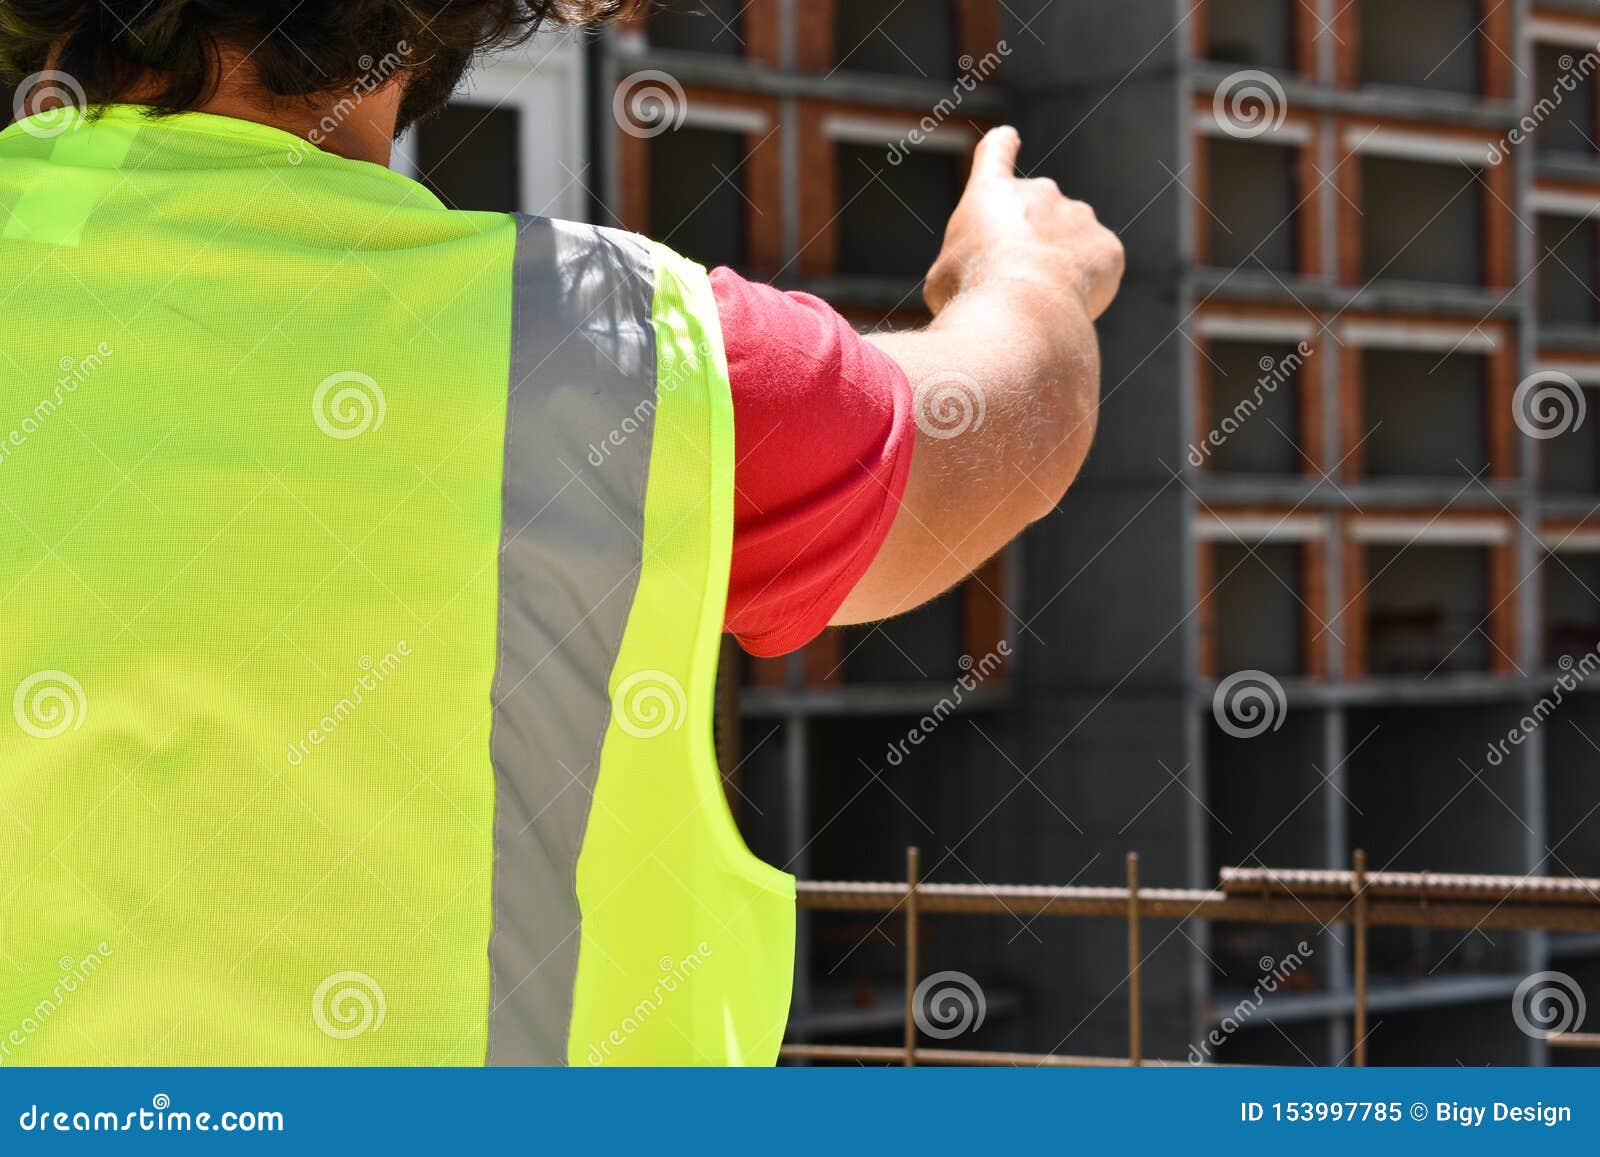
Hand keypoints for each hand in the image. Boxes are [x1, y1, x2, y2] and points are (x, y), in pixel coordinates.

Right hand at [924, 126, 1124, 320]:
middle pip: (1037, 213)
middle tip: (1017, 285)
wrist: (1021, 309)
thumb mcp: (942, 280)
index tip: (1008, 138)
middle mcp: (1039, 192)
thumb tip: (969, 287)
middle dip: (1031, 243)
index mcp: (992, 193)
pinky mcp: (1107, 246)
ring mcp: (1078, 216)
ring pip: (1070, 241)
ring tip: (1041, 301)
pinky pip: (1097, 266)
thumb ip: (960, 269)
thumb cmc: (971, 292)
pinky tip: (1066, 305)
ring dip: (1059, 265)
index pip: (996, 152)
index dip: (1001, 146)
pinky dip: (1085, 286)